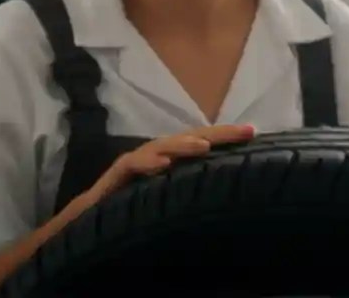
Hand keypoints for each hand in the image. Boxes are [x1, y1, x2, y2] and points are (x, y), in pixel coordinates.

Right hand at [81, 124, 255, 205]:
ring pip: (164, 147)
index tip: (254, 132)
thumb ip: (194, 188)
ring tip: (204, 146)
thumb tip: (229, 188)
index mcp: (174, 160)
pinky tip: (163, 164)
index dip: (227, 137)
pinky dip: (147, 162)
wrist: (94, 217)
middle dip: (218, 134)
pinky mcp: (118, 172)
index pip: (204, 143)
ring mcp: (138, 160)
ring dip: (183, 145)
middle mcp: (158, 155)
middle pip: (190, 138)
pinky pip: (132, 164)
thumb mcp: (172, 197)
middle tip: (245, 131)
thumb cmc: (137, 207)